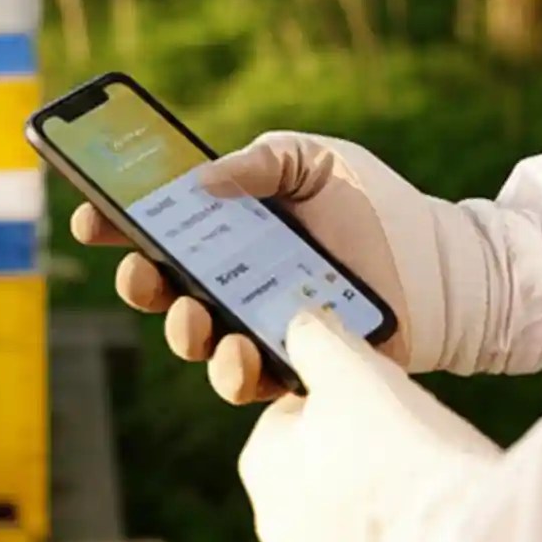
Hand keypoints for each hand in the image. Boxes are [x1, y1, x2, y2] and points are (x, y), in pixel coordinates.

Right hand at [72, 130, 511, 403]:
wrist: (448, 266)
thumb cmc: (379, 208)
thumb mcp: (317, 160)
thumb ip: (261, 160)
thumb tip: (198, 182)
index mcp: (227, 231)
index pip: (155, 231)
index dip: (115, 227)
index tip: (93, 218)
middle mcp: (231, 282)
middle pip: (161, 292)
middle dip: (139, 284)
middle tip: (143, 273)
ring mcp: (257, 327)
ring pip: (194, 342)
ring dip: (181, 332)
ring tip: (198, 316)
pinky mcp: (291, 367)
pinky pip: (246, 381)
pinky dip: (235, 370)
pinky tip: (246, 351)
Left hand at [238, 309, 499, 541]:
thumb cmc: (396, 453)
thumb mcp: (348, 370)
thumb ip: (315, 339)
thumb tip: (300, 324)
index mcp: (257, 460)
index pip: (293, 404)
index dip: (341, 389)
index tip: (379, 392)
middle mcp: (272, 516)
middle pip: (320, 452)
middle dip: (359, 438)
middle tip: (407, 432)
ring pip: (348, 497)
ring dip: (380, 480)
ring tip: (421, 472)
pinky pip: (376, 538)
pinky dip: (398, 521)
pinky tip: (426, 512)